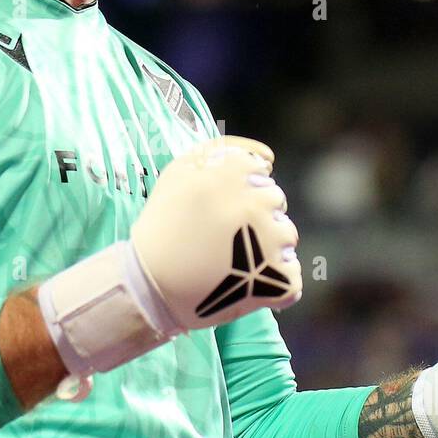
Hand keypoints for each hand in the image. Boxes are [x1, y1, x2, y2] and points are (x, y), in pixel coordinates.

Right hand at [37, 135, 300, 385]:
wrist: (147, 285)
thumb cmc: (161, 226)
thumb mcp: (178, 171)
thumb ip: (221, 150)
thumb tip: (268, 158)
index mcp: (233, 174)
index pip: (258, 171)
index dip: (238, 191)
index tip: (216, 211)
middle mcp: (256, 203)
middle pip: (275, 200)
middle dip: (254, 215)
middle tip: (221, 238)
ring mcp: (271, 243)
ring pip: (286, 237)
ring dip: (266, 247)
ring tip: (231, 264)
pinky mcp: (278, 281)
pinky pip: (290, 279)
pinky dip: (274, 286)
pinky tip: (244, 287)